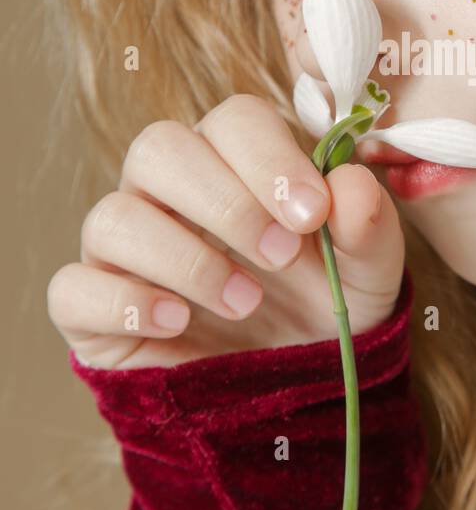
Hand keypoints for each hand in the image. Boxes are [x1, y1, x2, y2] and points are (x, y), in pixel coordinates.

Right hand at [47, 94, 404, 370]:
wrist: (293, 390)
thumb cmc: (327, 306)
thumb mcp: (367, 273)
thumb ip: (368, 226)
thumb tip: (352, 184)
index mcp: (234, 161)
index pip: (231, 119)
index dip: (268, 158)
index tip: (312, 213)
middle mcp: (167, 190)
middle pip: (157, 148)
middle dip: (225, 201)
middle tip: (281, 256)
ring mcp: (123, 248)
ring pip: (112, 216)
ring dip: (184, 258)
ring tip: (245, 302)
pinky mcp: (92, 309)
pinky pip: (73, 287)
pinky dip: (123, 303)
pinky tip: (177, 324)